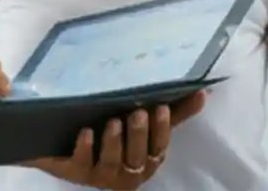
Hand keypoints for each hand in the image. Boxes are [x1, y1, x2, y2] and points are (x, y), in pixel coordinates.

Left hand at [26, 92, 206, 189]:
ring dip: (115, 142)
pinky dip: (86, 149)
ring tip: (113, 121)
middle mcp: (127, 172)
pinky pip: (82, 164)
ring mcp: (101, 175)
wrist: (64, 144)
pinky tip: (86, 132)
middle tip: (137, 112)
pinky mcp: (76, 171)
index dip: (161, 130)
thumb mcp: (141, 121)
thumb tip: (203, 92)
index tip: (160, 107)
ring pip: (114, 163)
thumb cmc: (110, 130)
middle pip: (138, 158)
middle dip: (139, 136)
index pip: (159, 149)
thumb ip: (172, 112)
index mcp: (146, 160)